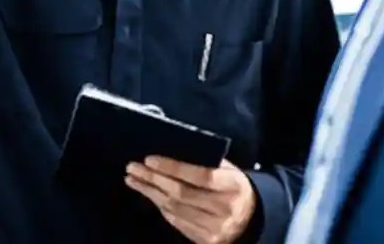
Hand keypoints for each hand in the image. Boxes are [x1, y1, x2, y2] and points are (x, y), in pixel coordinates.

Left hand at [126, 157, 255, 243]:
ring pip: (175, 209)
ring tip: (133, 179)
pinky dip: (160, 206)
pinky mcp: (205, 241)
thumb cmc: (233, 186)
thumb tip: (170, 149)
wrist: (251, 220)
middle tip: (133, 167)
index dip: (173, 167)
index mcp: (233, 186)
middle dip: (153, 179)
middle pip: (182, 194)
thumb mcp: (228, 170)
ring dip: (150, 193)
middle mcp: (225, 209)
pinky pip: (177, 222)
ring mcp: (215, 229)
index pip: (200, 176)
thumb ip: (206, 161)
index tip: (149, 158)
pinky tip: (149, 194)